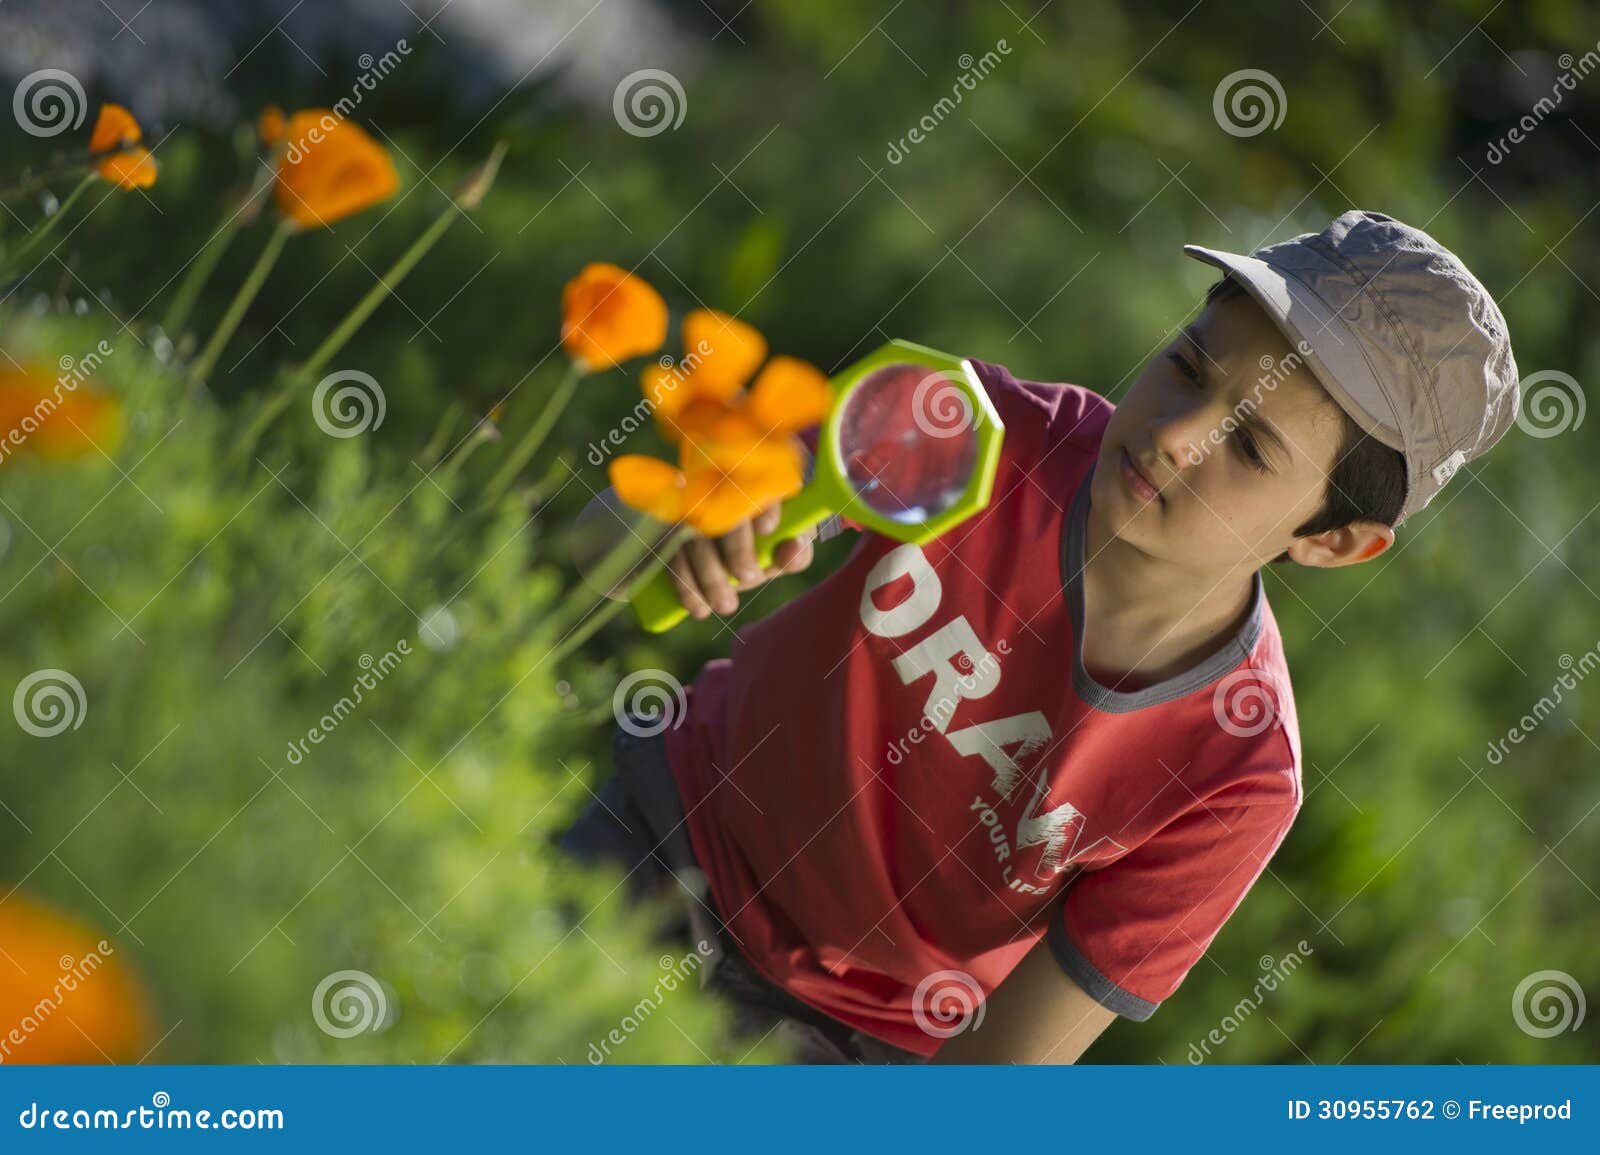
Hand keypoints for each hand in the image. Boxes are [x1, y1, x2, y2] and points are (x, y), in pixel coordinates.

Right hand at [668, 503, 815, 618]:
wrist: (723, 528)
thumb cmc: (762, 537)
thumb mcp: (783, 541)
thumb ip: (794, 550)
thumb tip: (792, 550)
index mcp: (753, 485)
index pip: (758, 489)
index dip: (763, 507)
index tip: (767, 529)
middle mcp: (717, 491)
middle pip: (724, 516)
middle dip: (737, 550)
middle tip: (749, 579)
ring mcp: (688, 510)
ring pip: (693, 539)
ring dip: (708, 575)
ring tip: (726, 605)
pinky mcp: (666, 532)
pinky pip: (669, 557)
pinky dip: (684, 585)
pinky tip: (697, 607)